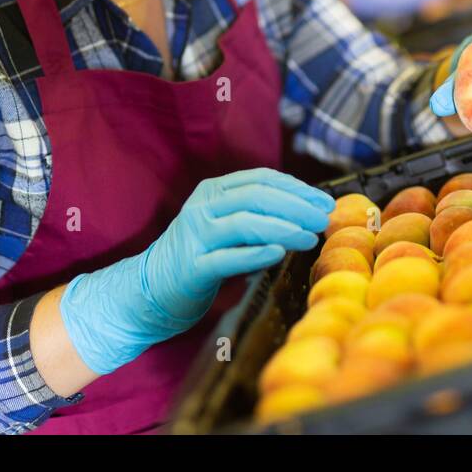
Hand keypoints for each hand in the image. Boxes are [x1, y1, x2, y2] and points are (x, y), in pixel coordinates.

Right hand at [58, 169, 333, 375]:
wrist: (147, 291)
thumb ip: (256, 215)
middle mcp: (202, 208)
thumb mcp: (225, 228)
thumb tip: (307, 212)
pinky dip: (255, 254)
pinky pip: (227, 258)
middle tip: (324, 218)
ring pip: (244, 223)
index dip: (296, 188)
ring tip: (310, 236)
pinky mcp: (191, 268)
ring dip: (283, 227)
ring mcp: (195, 236)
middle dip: (296, 205)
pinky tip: (278, 253)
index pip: (261, 179)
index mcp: (213, 192)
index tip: (324, 201)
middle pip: (256, 197)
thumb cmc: (198, 258)